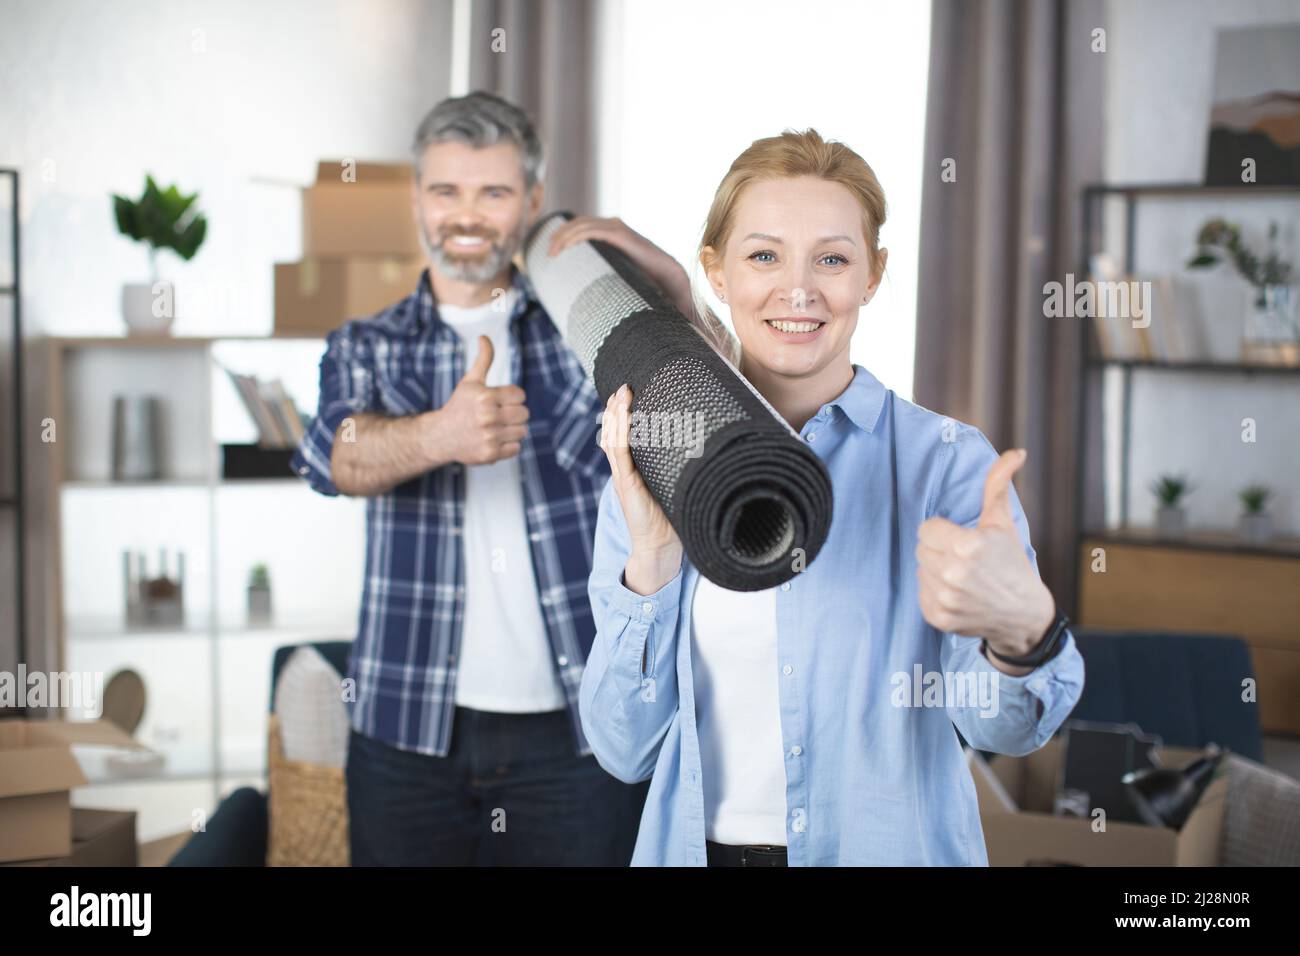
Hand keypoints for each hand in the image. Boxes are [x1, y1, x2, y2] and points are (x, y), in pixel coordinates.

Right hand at [436, 335, 529, 465]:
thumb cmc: (459, 406)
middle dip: (514, 413)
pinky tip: (494, 440)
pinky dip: (508, 446)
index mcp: (485, 396)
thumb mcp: (470, 381)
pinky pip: (516, 448)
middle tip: (500, 415)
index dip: (513, 397)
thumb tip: (484, 337)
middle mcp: (488, 416)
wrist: (440, 436)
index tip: (501, 400)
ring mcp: (489, 436)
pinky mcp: (490, 454)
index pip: (520, 395)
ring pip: (522, 431)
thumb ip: (483, 359)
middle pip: (524, 414)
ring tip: (497, 428)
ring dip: (512, 430)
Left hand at [548, 215, 691, 317]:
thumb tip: (586, 301)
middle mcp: (614, 228)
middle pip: (578, 224)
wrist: (672, 280)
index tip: (550, 253)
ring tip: (552, 253)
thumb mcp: (620, 279)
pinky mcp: (621, 234)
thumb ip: (605, 280)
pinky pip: (592, 230)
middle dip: (560, 236)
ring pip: (582, 225)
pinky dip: (575, 236)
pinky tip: (564, 247)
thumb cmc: (650, 284)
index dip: (565, 236)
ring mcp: (618, 228)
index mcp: (613, 237)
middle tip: (548, 253)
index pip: (583, 229)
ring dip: (563, 236)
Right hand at [601, 383, 682, 593]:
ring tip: (620, 396)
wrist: (661, 546)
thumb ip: (676, 466)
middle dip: (615, 409)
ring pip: (613, 440)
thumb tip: (701, 442)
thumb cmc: (672, 517)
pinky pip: (619, 455)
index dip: (621, 414)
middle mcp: (624, 471)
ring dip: (615, 417)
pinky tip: (623, 420)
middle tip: (623, 387)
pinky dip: (620, 435)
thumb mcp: (673, 485)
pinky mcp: (626, 485)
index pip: (621, 436)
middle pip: (612, 433)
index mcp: (632, 470)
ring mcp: (623, 477)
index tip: (627, 392)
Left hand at [915, 448, 1054, 657]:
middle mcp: (952, 573)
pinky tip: (958, 594)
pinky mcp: (938, 617)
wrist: (1024, 614)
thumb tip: (1016, 453)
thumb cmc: (1011, 562)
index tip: (962, 540)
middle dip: (940, 550)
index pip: (926, 529)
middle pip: (922, 549)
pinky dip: (935, 593)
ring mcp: (944, 598)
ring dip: (936, 571)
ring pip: (920, 570)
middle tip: (964, 559)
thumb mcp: (1003, 522)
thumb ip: (998, 484)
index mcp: (966, 545)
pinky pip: (921, 594)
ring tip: (962, 577)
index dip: (943, 532)